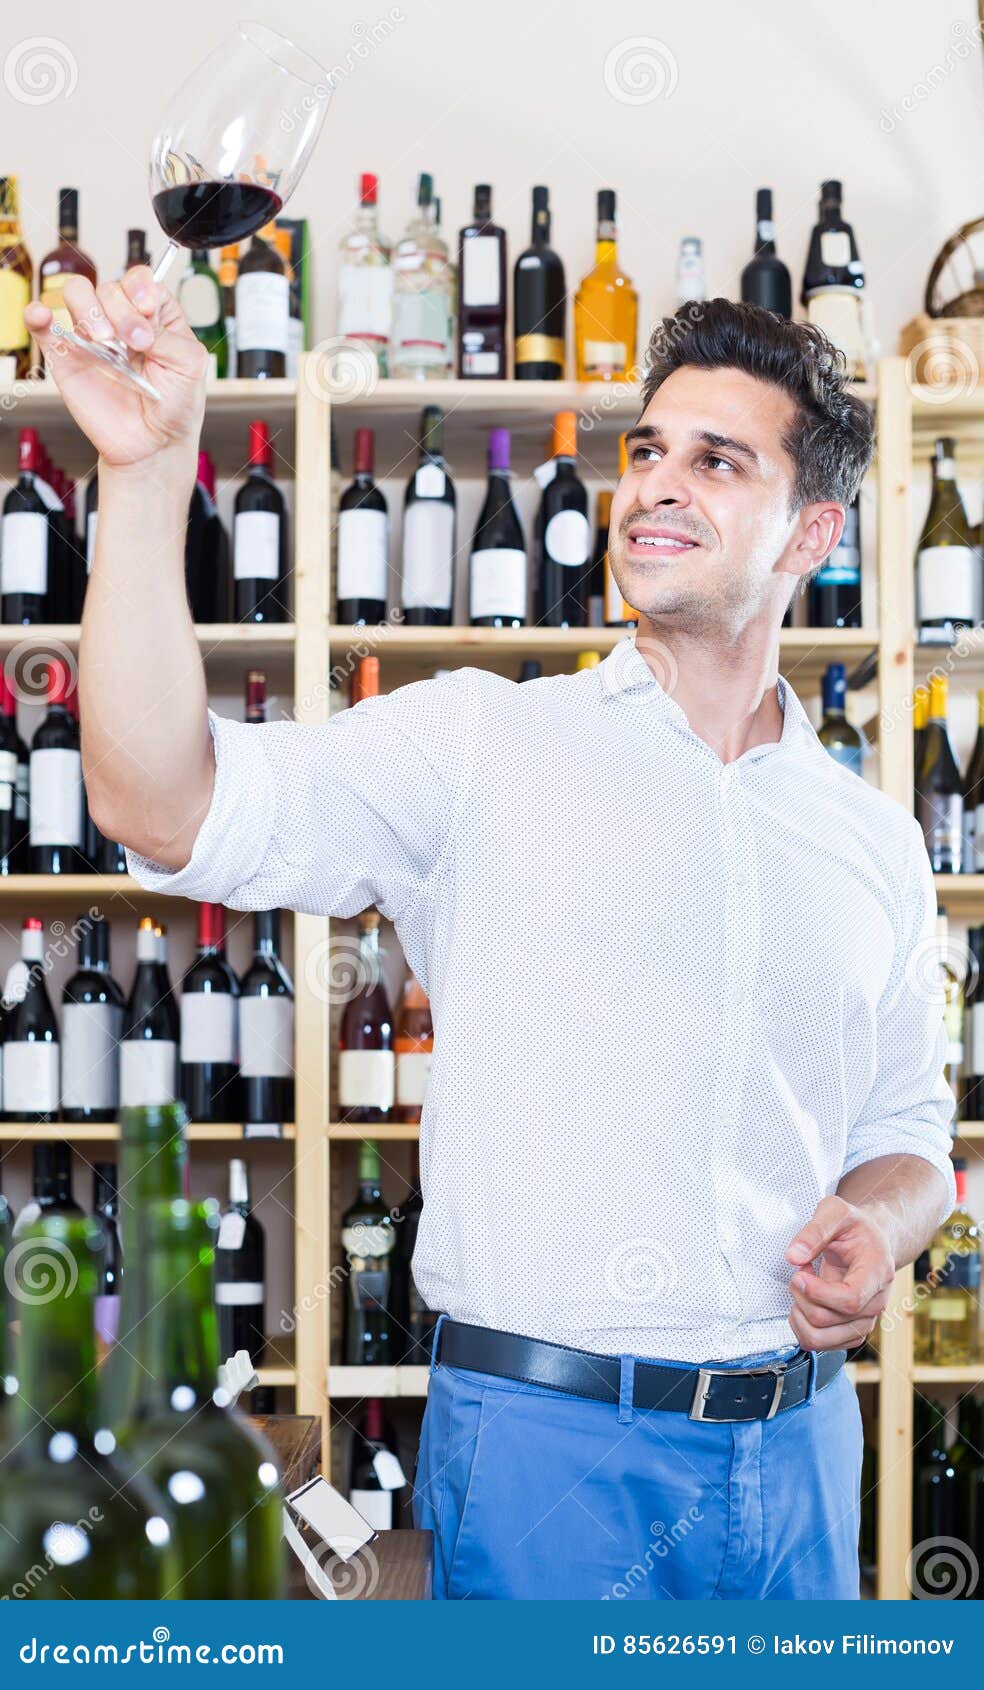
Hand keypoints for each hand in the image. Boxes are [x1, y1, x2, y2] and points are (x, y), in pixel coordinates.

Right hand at [24, 266, 206, 470]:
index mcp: (154, 316)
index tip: (148, 311)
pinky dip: (39, 315)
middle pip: (110, 287)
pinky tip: (43, 316)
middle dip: (123, 311)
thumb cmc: (175, 405)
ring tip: (106, 344)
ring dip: (91, 311)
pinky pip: (44, 326)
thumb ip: (170, 336)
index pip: (140, 281)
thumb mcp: (190, 365)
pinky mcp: (68, 356)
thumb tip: (140, 321)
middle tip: (135, 344)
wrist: (153, 445)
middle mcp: (121, 320)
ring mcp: (93, 336)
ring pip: (78, 293)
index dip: (142, 289)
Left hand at [785, 1195, 894, 1350]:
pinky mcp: (851, 1331)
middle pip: (828, 1320)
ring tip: (803, 1288)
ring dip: (799, 1314)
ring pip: (820, 1339)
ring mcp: (864, 1321)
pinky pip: (819, 1343)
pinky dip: (802, 1325)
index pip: (850, 1301)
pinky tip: (806, 1301)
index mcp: (878, 1272)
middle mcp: (876, 1302)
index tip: (800, 1275)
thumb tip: (794, 1256)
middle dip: (801, 1296)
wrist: (872, 1242)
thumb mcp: (835, 1211)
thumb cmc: (855, 1227)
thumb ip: (814, 1230)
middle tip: (799, 1272)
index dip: (818, 1293)